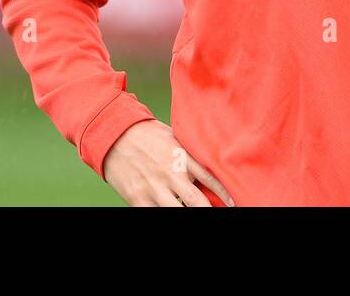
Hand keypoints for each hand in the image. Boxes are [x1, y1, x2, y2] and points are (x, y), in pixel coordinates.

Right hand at [102, 119, 234, 206]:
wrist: (115, 134)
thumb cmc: (148, 134)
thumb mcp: (174, 137)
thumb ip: (189, 153)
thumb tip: (209, 165)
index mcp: (181, 156)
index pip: (209, 178)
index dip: (224, 193)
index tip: (235, 204)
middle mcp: (170, 173)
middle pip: (196, 200)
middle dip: (208, 209)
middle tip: (220, 212)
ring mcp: (154, 187)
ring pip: (177, 211)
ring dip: (189, 213)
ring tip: (198, 213)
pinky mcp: (138, 198)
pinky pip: (154, 214)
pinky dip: (164, 215)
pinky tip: (170, 212)